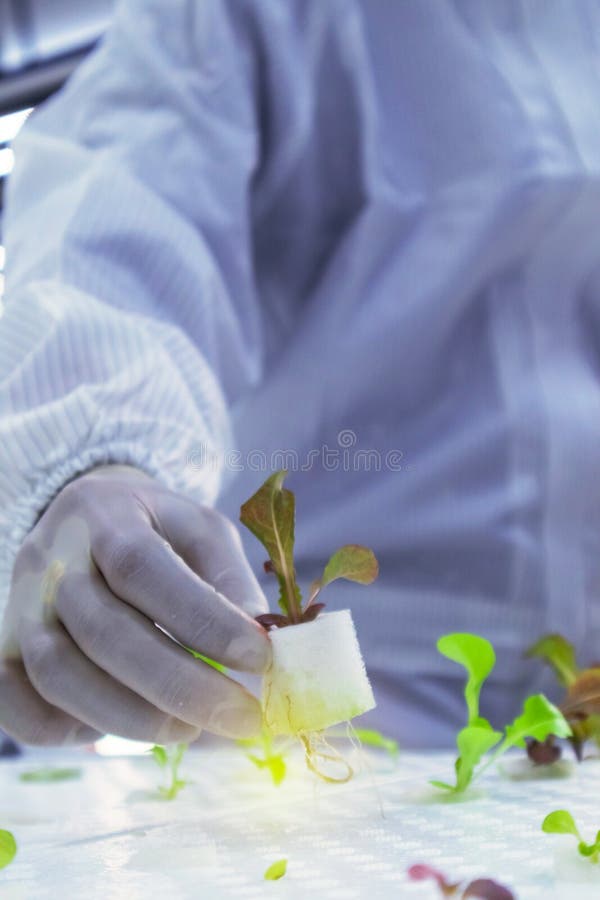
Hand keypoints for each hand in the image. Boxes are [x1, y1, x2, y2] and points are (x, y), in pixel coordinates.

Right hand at [0, 465, 270, 745]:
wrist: (83, 520)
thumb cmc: (154, 528)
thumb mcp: (201, 529)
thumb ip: (228, 576)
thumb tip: (260, 638)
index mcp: (105, 515)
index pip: (143, 568)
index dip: (203, 620)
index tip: (261, 659)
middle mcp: (51, 559)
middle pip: (104, 631)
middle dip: (181, 686)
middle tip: (241, 718)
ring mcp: (18, 605)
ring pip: (58, 674)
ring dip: (131, 717)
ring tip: (192, 731)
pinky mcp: (4, 647)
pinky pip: (16, 704)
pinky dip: (69, 730)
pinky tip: (126, 726)